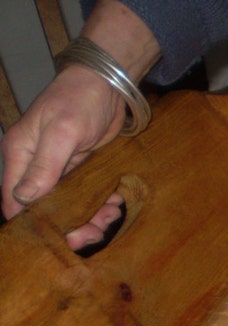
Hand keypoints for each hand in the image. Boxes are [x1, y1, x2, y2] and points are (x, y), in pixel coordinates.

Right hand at [1, 0, 159, 245]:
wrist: (108, 85)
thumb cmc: (79, 100)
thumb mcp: (62, 132)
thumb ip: (45, 165)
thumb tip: (24, 197)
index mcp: (20, 156)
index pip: (13, 199)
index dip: (29, 223)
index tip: (52, 240)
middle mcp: (36, 167)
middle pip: (45, 209)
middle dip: (67, 225)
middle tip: (89, 235)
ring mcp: (60, 171)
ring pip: (70, 207)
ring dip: (90, 218)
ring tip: (110, 215)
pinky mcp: (82, 172)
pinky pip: (89, 198)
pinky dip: (102, 205)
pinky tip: (116, 205)